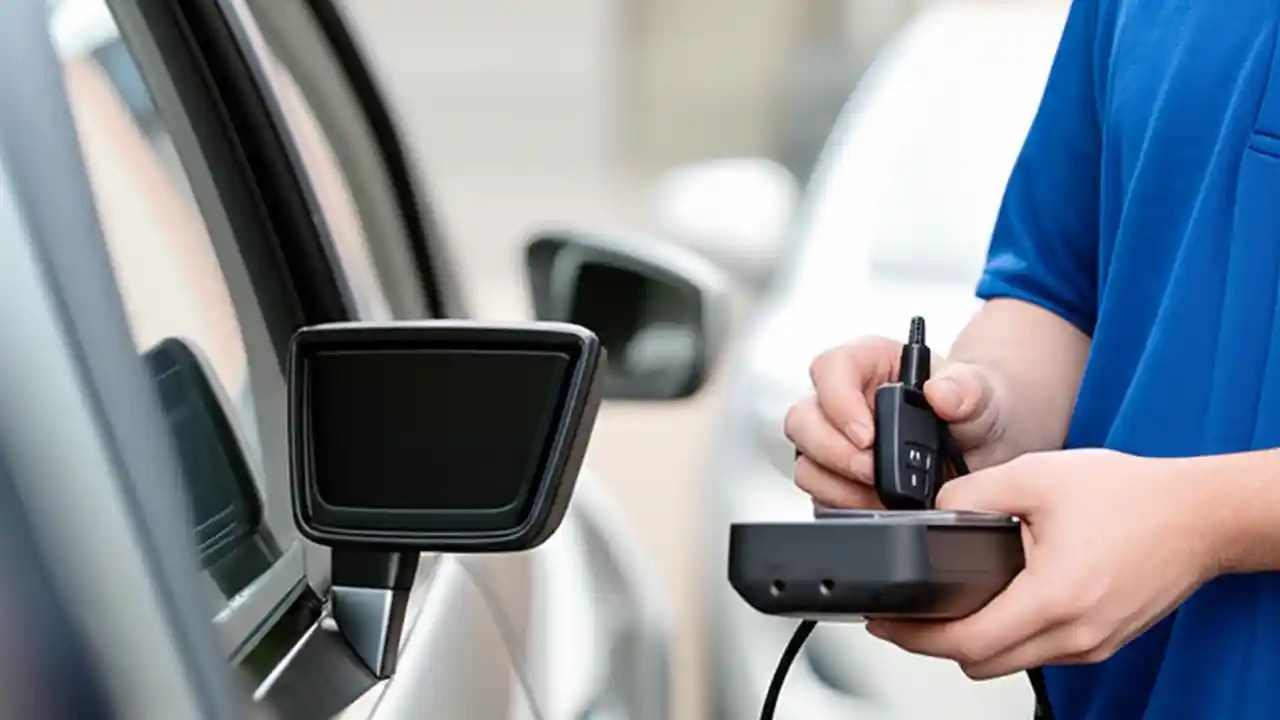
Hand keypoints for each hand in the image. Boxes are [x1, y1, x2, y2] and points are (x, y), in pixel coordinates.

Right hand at [783, 336, 1014, 509]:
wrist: (981, 446)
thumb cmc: (972, 406)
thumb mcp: (981, 392)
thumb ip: (966, 389)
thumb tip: (940, 393)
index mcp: (869, 362)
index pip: (829, 368)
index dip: (838, 401)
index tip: (867, 434)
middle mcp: (841, 398)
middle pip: (803, 419)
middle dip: (836, 453)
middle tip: (875, 472)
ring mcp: (833, 439)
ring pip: (805, 461)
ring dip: (840, 484)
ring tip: (882, 492)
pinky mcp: (835, 475)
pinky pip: (819, 494)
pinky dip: (845, 505)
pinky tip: (878, 504)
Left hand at [866, 449, 1216, 678]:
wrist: (1198, 515)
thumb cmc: (1132, 496)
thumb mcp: (1037, 476)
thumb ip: (973, 493)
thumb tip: (934, 510)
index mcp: (1053, 597)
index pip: (966, 642)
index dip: (915, 636)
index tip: (885, 622)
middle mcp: (1074, 633)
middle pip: (981, 664)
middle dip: (936, 642)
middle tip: (908, 614)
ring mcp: (1091, 644)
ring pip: (1010, 662)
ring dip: (974, 642)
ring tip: (948, 604)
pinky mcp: (1102, 641)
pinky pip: (1040, 651)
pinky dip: (1010, 636)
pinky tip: (996, 602)